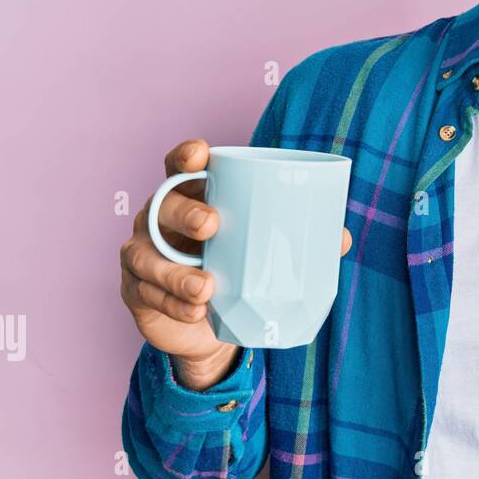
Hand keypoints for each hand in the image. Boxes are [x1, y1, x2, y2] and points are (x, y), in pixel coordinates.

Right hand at [119, 138, 353, 366]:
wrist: (205, 323)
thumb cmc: (235, 268)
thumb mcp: (262, 251)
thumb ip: (300, 240)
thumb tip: (343, 237)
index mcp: (192, 197)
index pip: (180, 166)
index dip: (186, 156)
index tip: (201, 155)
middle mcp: (160, 218)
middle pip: (163, 204)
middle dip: (185, 212)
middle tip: (212, 225)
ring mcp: (142, 252)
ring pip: (149, 255)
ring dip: (176, 272)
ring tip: (205, 288)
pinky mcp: (136, 288)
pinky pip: (148, 293)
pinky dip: (173, 303)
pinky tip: (194, 310)